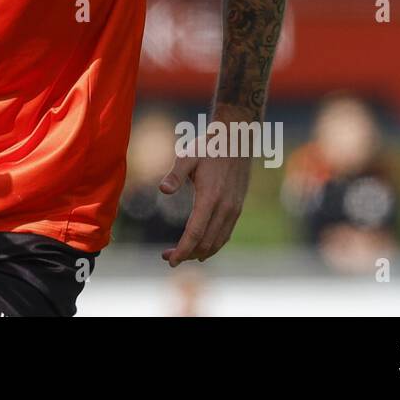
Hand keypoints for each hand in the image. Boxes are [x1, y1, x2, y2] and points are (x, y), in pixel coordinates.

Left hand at [159, 149, 251, 265]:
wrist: (236, 140)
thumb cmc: (208, 147)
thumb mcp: (187, 156)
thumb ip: (175, 175)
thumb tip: (162, 190)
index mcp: (210, 197)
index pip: (195, 233)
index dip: (182, 250)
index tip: (169, 260)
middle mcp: (225, 208)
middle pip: (205, 243)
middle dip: (187, 254)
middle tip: (167, 257)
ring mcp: (233, 209)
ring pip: (217, 242)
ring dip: (200, 252)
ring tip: (182, 254)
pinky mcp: (237, 208)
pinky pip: (225, 234)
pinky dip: (213, 245)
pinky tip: (201, 246)